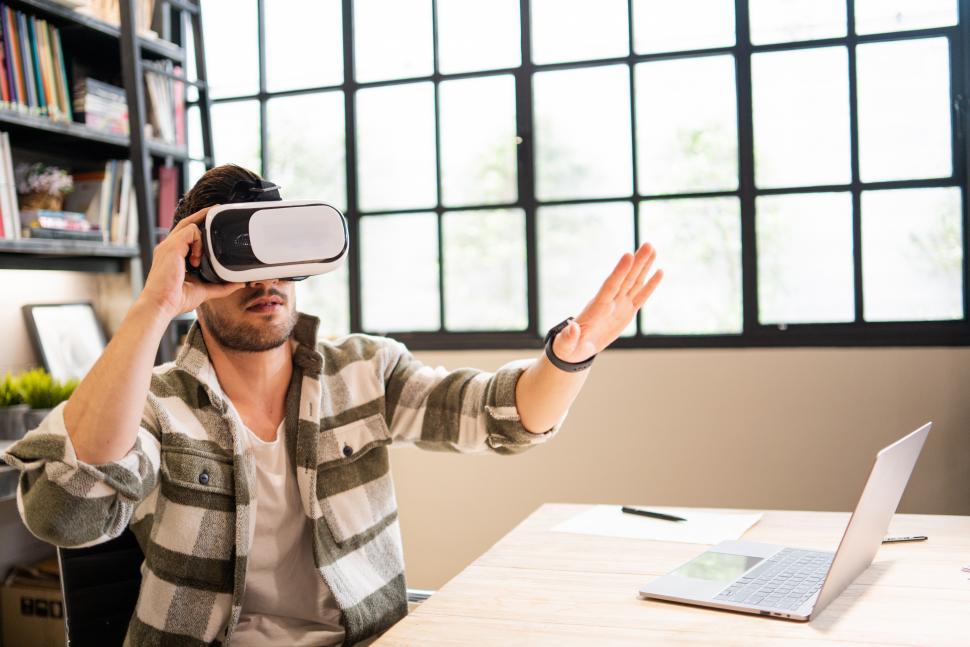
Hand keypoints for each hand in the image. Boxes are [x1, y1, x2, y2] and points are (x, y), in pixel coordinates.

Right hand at [137, 206, 244, 318]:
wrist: (161, 305)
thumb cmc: (176, 299)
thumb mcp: (204, 290)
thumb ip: (221, 286)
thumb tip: (239, 283)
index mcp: (174, 255)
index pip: (186, 234)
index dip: (200, 227)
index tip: (213, 224)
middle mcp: (169, 247)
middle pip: (186, 222)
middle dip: (203, 214)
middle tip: (218, 208)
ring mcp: (168, 245)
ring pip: (190, 225)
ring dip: (201, 240)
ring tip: (198, 261)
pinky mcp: (171, 246)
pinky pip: (190, 231)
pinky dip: (198, 243)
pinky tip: (196, 260)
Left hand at [551, 242, 662, 362]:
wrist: (576, 348)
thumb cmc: (568, 347)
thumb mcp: (565, 345)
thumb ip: (568, 337)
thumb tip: (572, 328)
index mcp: (596, 308)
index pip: (610, 286)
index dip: (619, 272)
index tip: (628, 255)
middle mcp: (609, 302)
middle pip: (625, 279)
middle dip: (637, 262)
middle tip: (647, 244)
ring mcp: (619, 305)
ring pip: (634, 282)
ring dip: (644, 266)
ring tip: (652, 249)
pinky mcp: (626, 312)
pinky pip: (641, 296)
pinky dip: (650, 285)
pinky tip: (659, 271)